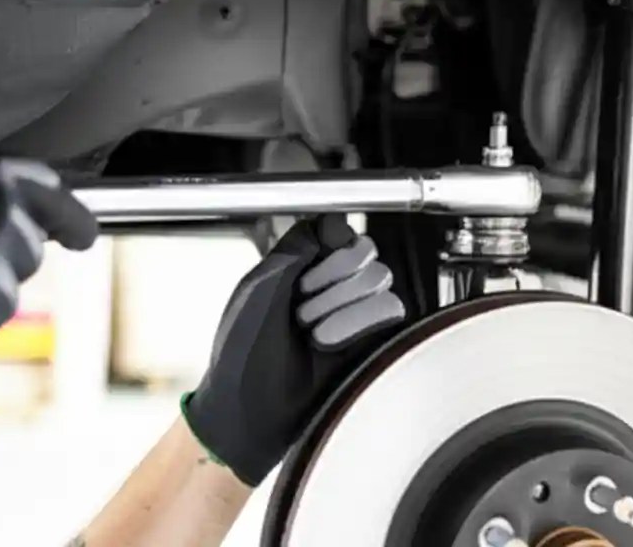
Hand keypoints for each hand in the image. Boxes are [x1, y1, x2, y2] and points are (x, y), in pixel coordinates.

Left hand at [182, 215, 406, 485]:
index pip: (339, 231)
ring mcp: (353, 313)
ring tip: (311, 332)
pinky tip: (329, 343)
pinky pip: (391, 309)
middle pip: (364, 251)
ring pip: (380, 279)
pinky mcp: (372, 340)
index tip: (312, 263)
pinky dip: (359, 323)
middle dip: (332, 279)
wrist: (251, 410)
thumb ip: (294, 247)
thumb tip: (330, 222)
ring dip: (341, 307)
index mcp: (299, 267)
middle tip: (301, 308)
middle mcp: (330, 286)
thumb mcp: (257, 289)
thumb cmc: (242, 355)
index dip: (331, 244)